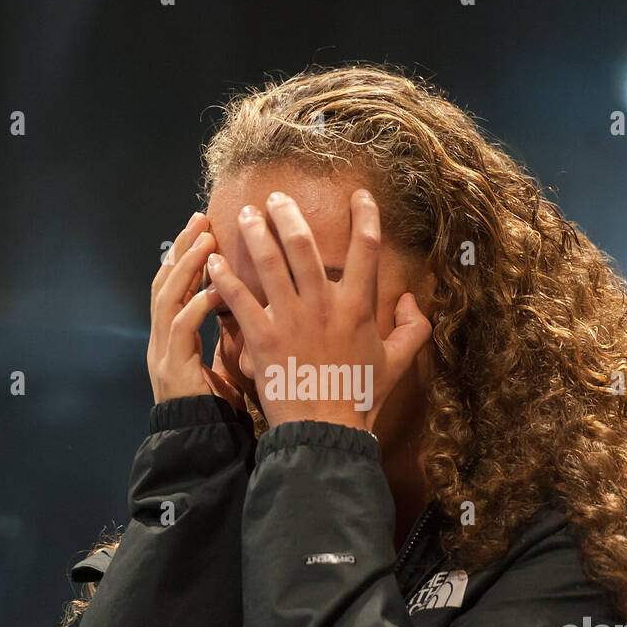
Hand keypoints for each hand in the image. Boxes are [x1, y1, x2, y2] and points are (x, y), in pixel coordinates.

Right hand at [147, 211, 246, 409]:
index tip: (205, 226)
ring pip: (167, 299)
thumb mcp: (227, 365)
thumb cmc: (220, 410)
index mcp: (173, 338)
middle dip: (182, 249)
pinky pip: (181, 330)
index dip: (186, 256)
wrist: (202, 449)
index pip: (174, 286)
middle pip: (164, 282)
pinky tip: (215, 289)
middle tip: (201, 218)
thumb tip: (255, 306)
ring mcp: (163, 354)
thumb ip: (231, 336)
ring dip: (187, 268)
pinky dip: (197, 306)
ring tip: (206, 241)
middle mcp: (162, 341)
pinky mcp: (173, 370)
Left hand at [205, 189, 431, 431]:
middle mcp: (324, 305)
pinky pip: (240, 299)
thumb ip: (412, 329)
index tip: (360, 196)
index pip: (366, 249)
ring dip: (255, 234)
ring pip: (270, 263)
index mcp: (358, 307)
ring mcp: (291, 319)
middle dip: (288, 214)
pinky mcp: (263, 337)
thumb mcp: (396, 363)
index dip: (366, 216)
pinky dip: (225, 277)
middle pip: (305, 245)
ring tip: (244, 216)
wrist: (324, 430)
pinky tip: (214, 261)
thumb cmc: (359, 397)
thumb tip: (411, 301)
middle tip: (275, 199)